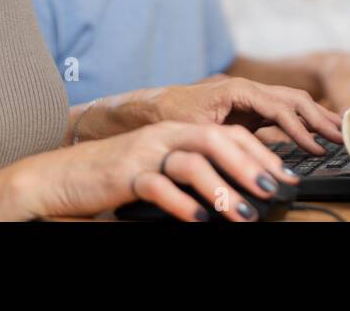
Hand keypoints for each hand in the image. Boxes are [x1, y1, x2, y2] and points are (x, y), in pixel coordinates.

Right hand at [12, 121, 299, 221]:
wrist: (62, 174)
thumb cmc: (118, 174)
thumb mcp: (163, 166)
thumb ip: (198, 170)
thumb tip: (242, 191)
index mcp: (180, 130)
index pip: (230, 133)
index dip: (262, 152)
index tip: (286, 176)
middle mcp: (166, 135)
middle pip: (217, 140)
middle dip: (251, 165)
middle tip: (275, 190)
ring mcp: (145, 153)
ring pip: (191, 162)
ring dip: (222, 188)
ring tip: (244, 214)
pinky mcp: (124, 175)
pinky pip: (157, 186)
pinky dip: (180, 203)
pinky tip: (199, 220)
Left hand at [131, 78, 342, 153]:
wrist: (153, 107)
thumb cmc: (170, 116)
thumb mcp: (193, 130)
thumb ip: (223, 140)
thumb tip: (249, 162)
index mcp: (238, 89)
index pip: (278, 107)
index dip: (299, 128)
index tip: (316, 147)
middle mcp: (249, 89)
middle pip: (293, 99)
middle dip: (319, 118)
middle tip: (341, 136)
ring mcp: (251, 97)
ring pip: (292, 103)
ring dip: (316, 118)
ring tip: (338, 134)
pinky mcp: (251, 108)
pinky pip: (283, 112)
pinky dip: (302, 122)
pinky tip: (315, 136)